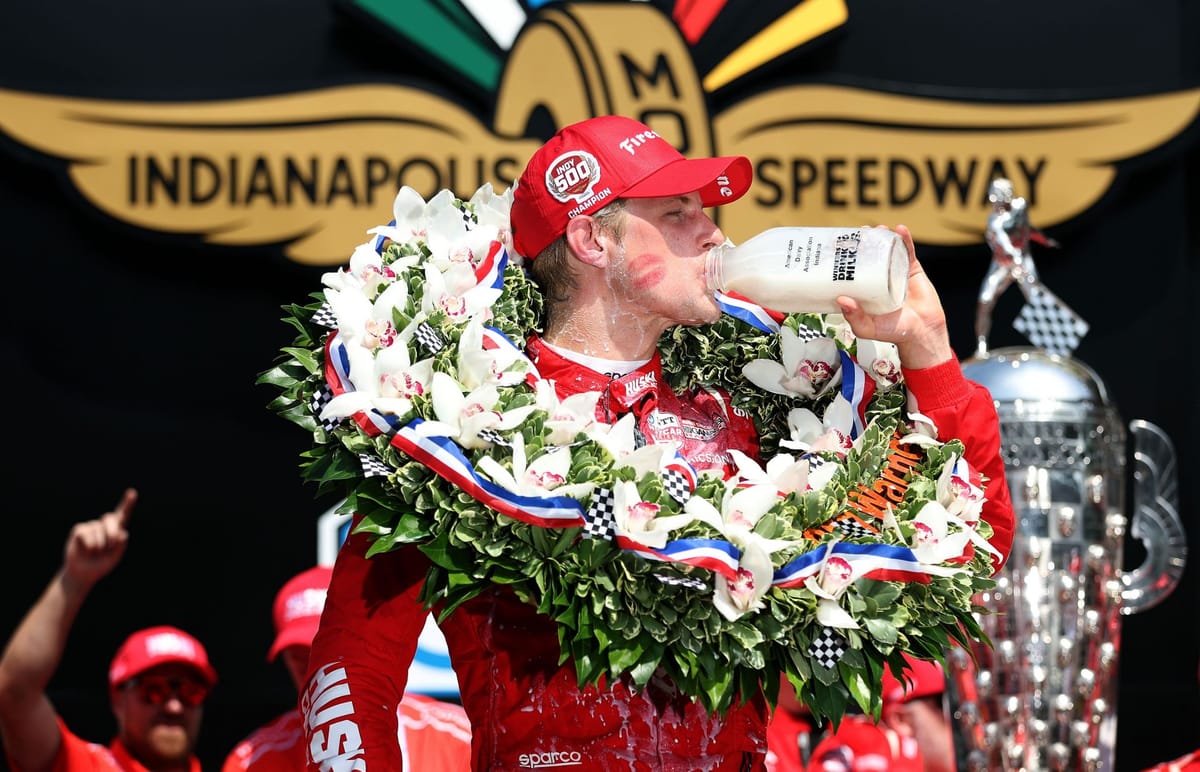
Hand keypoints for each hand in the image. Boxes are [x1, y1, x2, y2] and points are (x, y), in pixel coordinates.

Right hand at [63, 488, 135, 589]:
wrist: (83, 574)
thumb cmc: (101, 565)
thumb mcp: (114, 558)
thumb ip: (120, 547)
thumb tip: (123, 533)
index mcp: (116, 530)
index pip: (123, 515)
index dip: (127, 504)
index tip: (132, 492)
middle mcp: (104, 525)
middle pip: (110, 518)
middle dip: (112, 531)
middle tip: (110, 546)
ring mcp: (91, 526)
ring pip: (98, 530)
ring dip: (98, 545)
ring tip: (95, 553)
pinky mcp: (79, 530)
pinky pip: (85, 534)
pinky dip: (88, 545)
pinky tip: (86, 550)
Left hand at [836, 225, 953, 369]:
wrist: (922, 332)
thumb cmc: (892, 332)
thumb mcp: (867, 328)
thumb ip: (854, 316)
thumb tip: (841, 299)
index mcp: (863, 289)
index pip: (850, 269)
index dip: (845, 257)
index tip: (838, 245)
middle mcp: (877, 278)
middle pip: (868, 255)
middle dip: (863, 242)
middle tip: (857, 232)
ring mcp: (894, 272)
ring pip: (887, 250)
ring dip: (882, 237)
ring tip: (877, 229)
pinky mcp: (911, 270)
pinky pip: (908, 252)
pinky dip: (905, 239)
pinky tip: (900, 230)